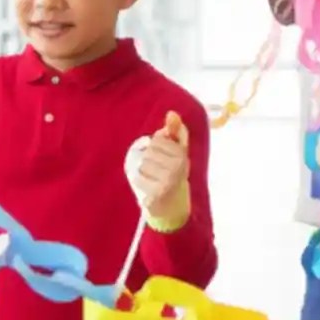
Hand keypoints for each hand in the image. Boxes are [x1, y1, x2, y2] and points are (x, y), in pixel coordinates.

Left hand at [131, 112, 191, 226]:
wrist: (173, 207)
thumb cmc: (173, 173)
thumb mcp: (178, 151)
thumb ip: (175, 131)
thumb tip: (172, 113)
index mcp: (183, 156)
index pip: (157, 139)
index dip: (157, 147)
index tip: (165, 158)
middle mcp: (177, 169)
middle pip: (149, 151)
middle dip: (149, 159)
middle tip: (158, 170)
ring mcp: (166, 183)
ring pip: (141, 164)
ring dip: (143, 171)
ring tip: (153, 178)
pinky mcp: (155, 196)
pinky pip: (137, 178)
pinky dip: (139, 182)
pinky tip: (147, 187)